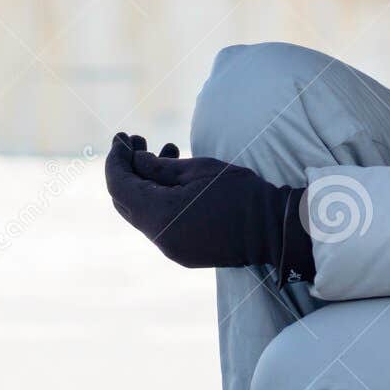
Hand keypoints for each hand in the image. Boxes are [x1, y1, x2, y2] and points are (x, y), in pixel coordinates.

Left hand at [104, 132, 314, 282]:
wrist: (274, 228)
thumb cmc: (241, 193)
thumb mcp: (199, 169)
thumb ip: (159, 166)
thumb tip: (135, 161)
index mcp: (160, 215)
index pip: (119, 185)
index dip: (115, 159)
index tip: (121, 138)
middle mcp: (160, 237)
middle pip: (126, 202)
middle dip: (128, 170)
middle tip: (138, 142)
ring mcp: (171, 248)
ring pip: (144, 213)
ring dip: (146, 184)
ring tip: (166, 152)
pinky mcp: (183, 252)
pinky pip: (160, 224)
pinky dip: (161, 200)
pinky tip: (177, 180)